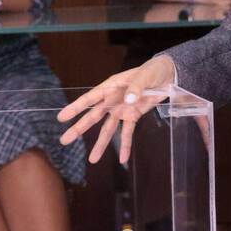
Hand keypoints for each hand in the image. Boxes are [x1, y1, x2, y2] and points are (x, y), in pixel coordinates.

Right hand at [56, 56, 175, 164]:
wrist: (168, 75)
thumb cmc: (153, 71)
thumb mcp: (145, 76)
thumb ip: (136, 87)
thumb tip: (128, 100)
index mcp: (111, 87)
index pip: (90, 99)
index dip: (76, 108)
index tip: (61, 117)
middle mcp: (112, 100)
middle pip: (93, 116)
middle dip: (79, 128)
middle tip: (64, 140)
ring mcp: (122, 109)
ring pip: (108, 129)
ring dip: (101, 144)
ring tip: (92, 160)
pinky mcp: (133, 116)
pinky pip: (128, 132)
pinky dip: (126, 145)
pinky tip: (123, 159)